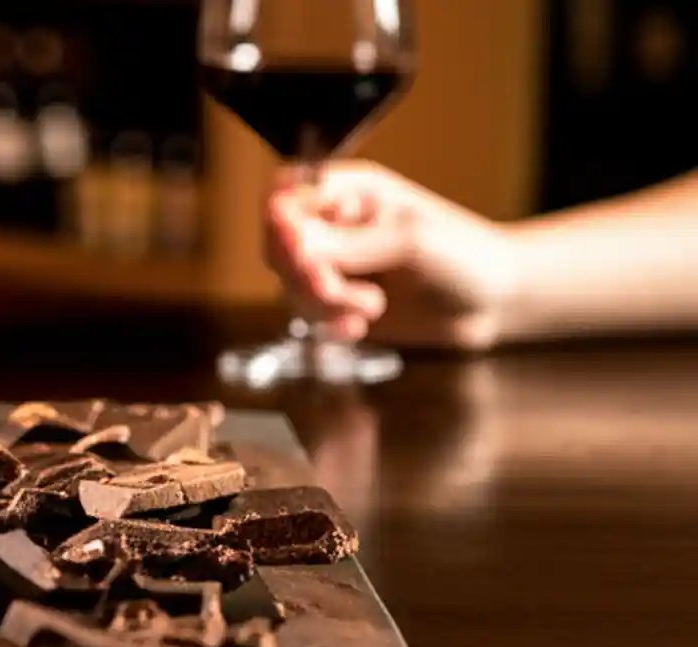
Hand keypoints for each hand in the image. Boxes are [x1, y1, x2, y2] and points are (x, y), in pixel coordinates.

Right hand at [264, 161, 517, 349]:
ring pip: (291, 286)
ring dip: (324, 304)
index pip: (287, 193)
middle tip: (331, 288)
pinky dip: (331, 325)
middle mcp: (334, 226)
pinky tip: (361, 327)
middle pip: (279, 245)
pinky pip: (310, 317)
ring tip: (370, 307)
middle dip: (303, 273)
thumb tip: (295, 246)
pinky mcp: (339, 305)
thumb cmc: (464, 253)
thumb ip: (350, 244)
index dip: (279, 220)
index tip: (294, 246)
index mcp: (349, 191)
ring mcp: (335, 267)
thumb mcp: (410, 240)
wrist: (494, 303)